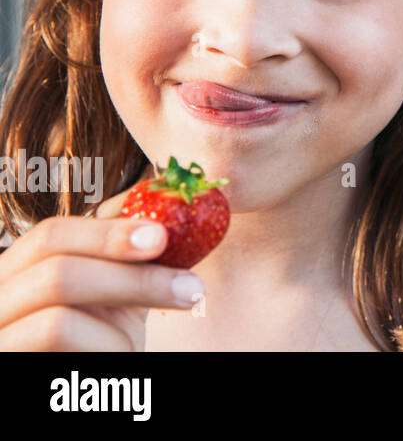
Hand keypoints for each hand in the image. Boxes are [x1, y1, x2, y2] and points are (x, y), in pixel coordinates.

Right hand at [0, 189, 205, 350]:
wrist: (81, 393)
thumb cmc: (96, 344)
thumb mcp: (111, 292)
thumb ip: (124, 254)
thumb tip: (168, 201)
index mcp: (15, 273)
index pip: (48, 236)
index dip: (107, 232)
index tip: (163, 236)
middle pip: (56, 273)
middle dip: (132, 278)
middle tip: (192, 288)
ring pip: (58, 320)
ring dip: (123, 327)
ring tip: (152, 336)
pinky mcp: (7, 369)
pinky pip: (61, 355)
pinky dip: (107, 352)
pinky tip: (126, 358)